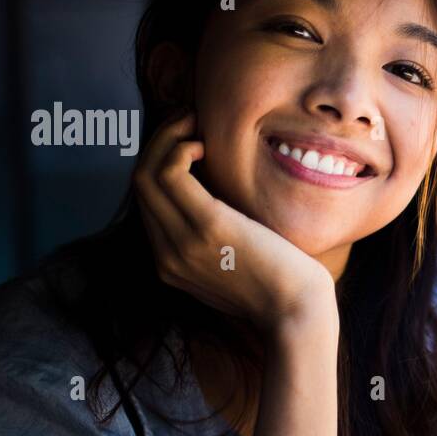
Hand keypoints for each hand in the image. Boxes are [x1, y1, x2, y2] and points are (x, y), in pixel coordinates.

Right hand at [133, 111, 336, 334]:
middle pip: (139, 184)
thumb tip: (217, 201)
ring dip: (166, 138)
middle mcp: (167, 255)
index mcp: (171, 264)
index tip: (185, 141)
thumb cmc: (281, 289)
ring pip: (146, 174)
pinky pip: (170, 173)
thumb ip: (214, 241)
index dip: (159, 164)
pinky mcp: (207, 227)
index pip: (147, 204)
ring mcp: (182, 242)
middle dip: (158, 143)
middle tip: (187, 120)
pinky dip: (179, 148)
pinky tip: (205, 145)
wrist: (297, 315)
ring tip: (193, 123)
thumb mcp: (234, 266)